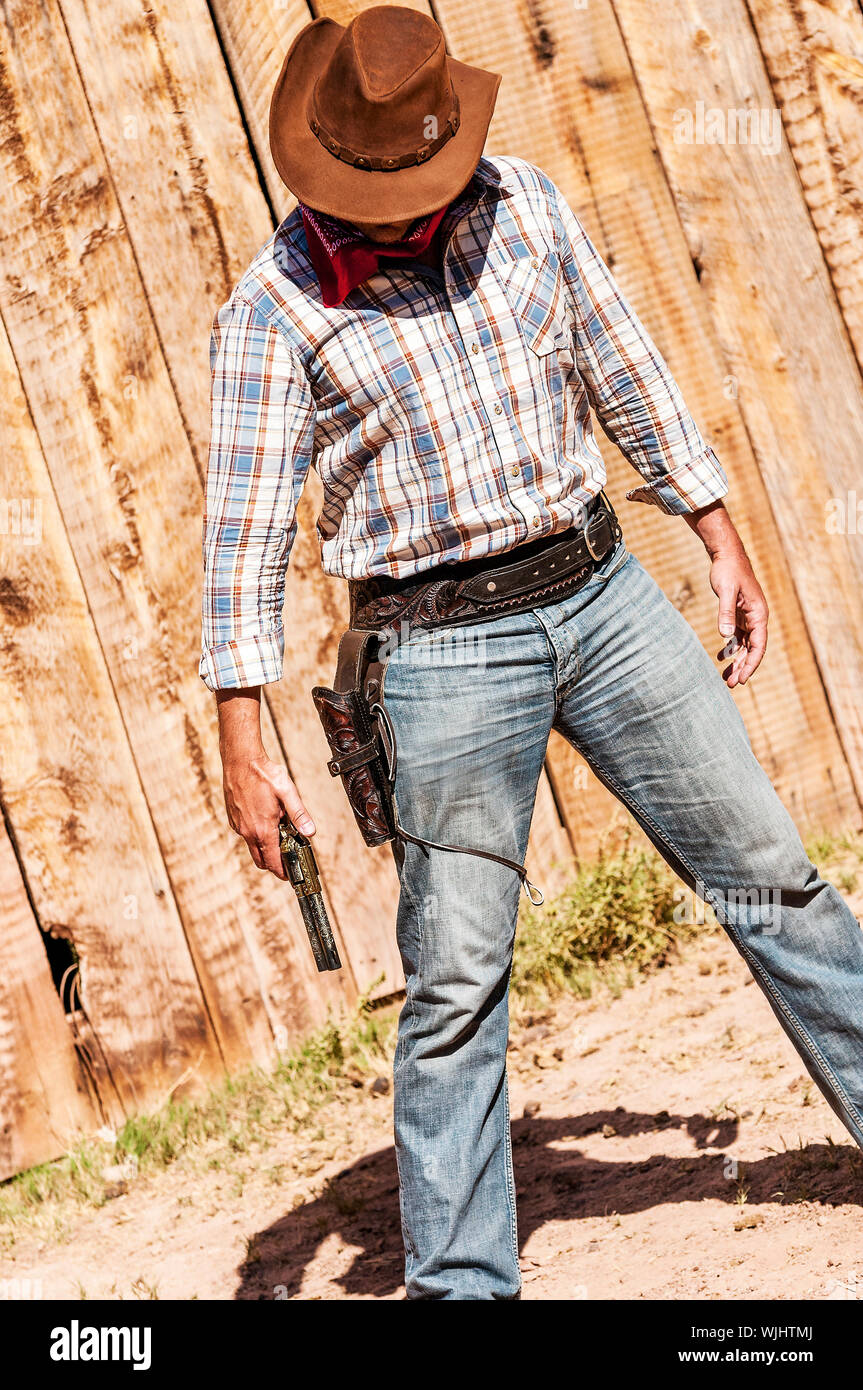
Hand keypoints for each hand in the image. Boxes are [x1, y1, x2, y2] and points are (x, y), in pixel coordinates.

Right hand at [215, 687, 314, 877]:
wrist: (239, 759)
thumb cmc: (263, 773)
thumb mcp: (287, 792)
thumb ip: (299, 814)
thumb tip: (310, 832)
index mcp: (262, 828)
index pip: (272, 861)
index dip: (282, 872)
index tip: (290, 876)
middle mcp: (247, 831)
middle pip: (260, 860)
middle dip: (274, 864)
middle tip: (287, 859)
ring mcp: (238, 826)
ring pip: (252, 847)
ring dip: (265, 848)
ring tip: (280, 834)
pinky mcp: (233, 819)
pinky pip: (246, 835)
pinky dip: (256, 836)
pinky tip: (266, 821)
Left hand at [709, 545, 768, 686]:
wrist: (727, 555)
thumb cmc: (728, 571)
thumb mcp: (725, 592)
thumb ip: (725, 613)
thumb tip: (725, 636)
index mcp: (759, 614)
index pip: (758, 646)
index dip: (751, 664)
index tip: (742, 679)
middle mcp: (756, 618)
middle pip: (752, 649)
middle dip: (742, 668)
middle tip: (731, 684)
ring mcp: (748, 617)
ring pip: (745, 645)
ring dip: (736, 661)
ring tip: (726, 678)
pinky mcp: (738, 614)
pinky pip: (737, 637)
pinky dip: (730, 648)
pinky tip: (721, 658)